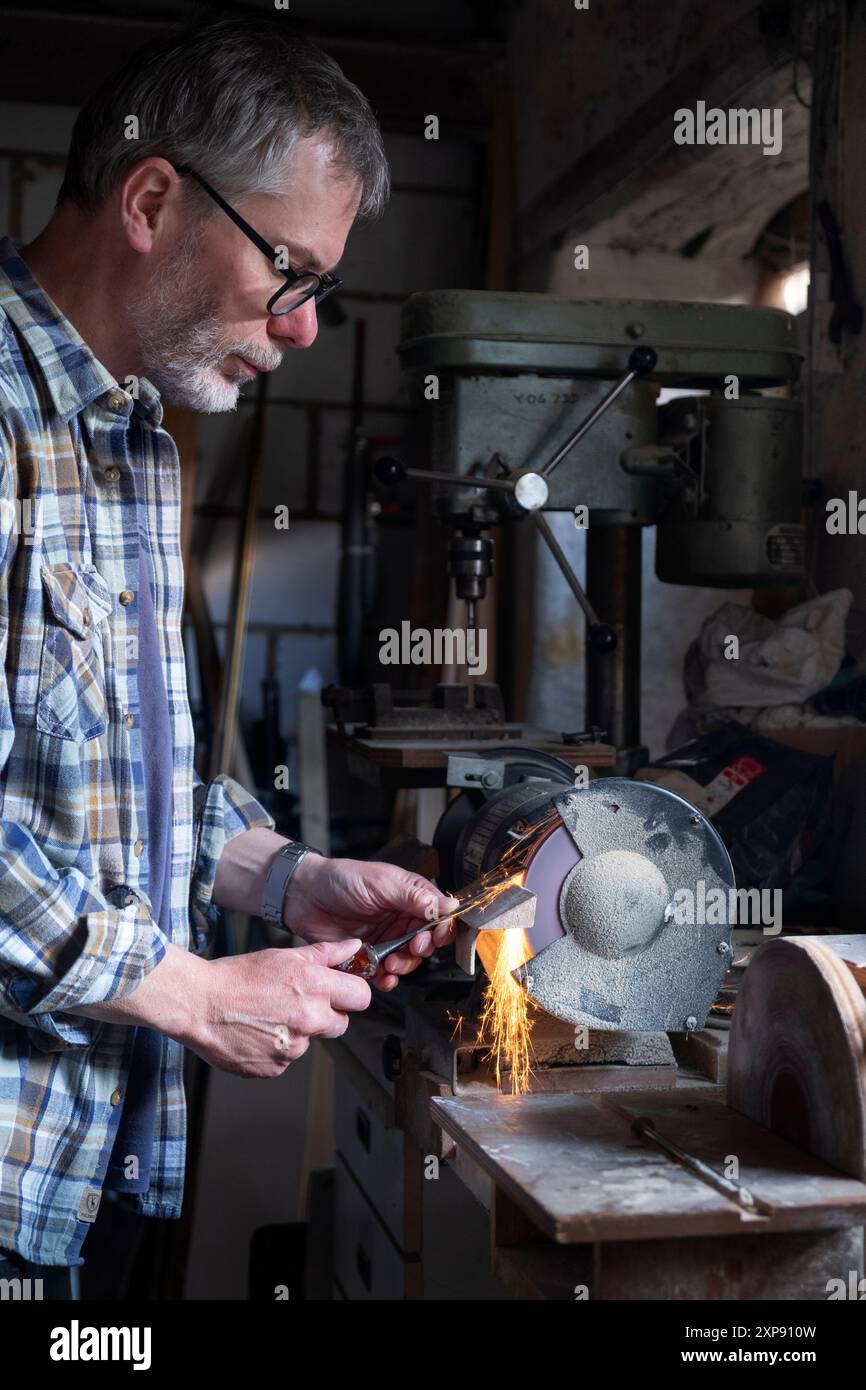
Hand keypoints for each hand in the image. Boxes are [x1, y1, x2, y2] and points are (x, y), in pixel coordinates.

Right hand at [72, 937, 370, 1078]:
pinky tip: (257, 1032)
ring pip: (310, 1043)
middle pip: (340, 1024)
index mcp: (315, 988)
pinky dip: (275, 1049)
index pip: (361, 997)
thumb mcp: (284, 956)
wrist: (198, 1003)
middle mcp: (308, 1020)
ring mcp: (292, 1049)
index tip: (341, 992)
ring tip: (268, 1016)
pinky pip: (286, 1059)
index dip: (352, 993)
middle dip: (326, 1015)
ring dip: (297, 1033)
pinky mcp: (274, 1068)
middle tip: (299, 1003)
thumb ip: (325, 954)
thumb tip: (354, 948)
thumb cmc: (236, 977)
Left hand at [284, 855, 459, 990]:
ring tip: (391, 961)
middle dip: (422, 949)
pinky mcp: (368, 957)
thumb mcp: (382, 883)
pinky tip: (382, 976)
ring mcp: (386, 939)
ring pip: (408, 961)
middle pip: (427, 943)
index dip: (442, 928)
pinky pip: (385, 974)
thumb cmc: (342, 880)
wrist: (305, 896)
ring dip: (405, 965)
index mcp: (410, 898)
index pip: (439, 916)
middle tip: (413, 947)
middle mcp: (401, 920)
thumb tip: (449, 904)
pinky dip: (387, 978)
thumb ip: (415, 896)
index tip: (436, 935)